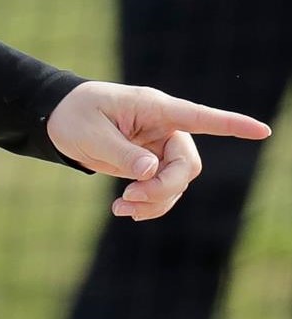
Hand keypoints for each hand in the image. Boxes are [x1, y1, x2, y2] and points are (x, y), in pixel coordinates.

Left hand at [46, 81, 270, 219]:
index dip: (231, 125)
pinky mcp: (149, 163)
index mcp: (153, 109)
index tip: (262, 131)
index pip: (199, 117)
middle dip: (165, 187)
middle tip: (130, 197)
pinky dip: (148, 204)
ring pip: (177, 182)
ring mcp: (158, 147)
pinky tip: (123, 210)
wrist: (57, 120)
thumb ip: (121, 152)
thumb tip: (151, 172)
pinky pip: (162, 189)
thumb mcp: (90, 134)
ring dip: (155, 201)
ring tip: (121, 208)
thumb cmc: (73, 116)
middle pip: (187, 164)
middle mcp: (163, 127)